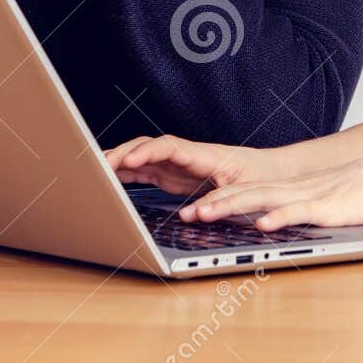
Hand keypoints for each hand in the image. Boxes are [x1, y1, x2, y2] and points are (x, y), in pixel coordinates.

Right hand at [105, 134, 284, 197]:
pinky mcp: (173, 175)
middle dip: (121, 154)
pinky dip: (125, 172)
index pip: (168, 147)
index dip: (146, 151)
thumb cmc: (260, 179)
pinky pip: (144, 170)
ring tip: (92, 172)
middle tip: (96, 166)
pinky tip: (108, 179)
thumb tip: (192, 215)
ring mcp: (177, 165)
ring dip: (118, 162)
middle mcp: (186, 157)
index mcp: (203, 155)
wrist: (270, 173)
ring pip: (141, 157)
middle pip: (147, 147)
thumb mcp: (246, 193)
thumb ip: (219, 201)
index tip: (128, 159)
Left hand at [178, 151, 362, 231]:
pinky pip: (301, 212)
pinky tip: (262, 223)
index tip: (196, 206)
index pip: (252, 190)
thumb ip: (312, 208)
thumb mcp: (334, 199)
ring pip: (265, 200)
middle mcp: (301, 188)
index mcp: (299, 188)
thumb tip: (288, 222)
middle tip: (185, 212)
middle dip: (214, 203)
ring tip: (205, 212)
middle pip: (249, 193)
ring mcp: (316, 196)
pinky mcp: (334, 207)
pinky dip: (279, 217)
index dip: (221, 198)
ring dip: (233, 206)